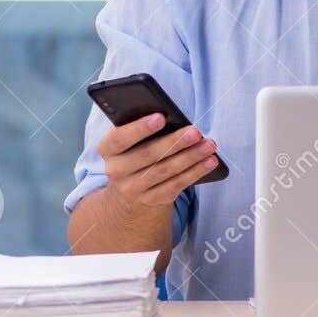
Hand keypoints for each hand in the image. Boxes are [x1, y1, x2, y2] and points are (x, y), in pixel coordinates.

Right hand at [97, 113, 219, 208]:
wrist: (129, 187)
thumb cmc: (134, 149)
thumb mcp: (129, 139)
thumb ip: (141, 128)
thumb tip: (171, 118)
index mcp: (107, 149)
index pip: (120, 138)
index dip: (139, 129)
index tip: (161, 117)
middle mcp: (116, 171)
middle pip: (148, 155)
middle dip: (174, 142)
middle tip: (195, 131)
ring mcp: (133, 189)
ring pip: (166, 171)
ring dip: (190, 157)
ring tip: (209, 144)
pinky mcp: (152, 199)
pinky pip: (176, 185)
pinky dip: (195, 172)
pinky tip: (210, 161)